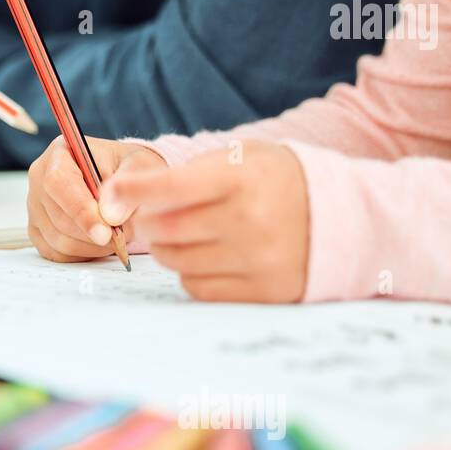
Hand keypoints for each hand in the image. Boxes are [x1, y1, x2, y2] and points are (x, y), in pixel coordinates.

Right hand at [27, 136, 165, 261]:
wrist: (122, 182)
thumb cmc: (127, 169)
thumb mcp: (138, 165)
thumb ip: (126, 187)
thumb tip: (110, 215)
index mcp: (60, 153)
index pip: (58, 183)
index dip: (80, 211)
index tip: (105, 233)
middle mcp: (39, 177)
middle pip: (58, 216)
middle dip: (93, 233)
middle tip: (124, 235)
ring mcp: (35, 205)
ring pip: (58, 239)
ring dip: (92, 246)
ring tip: (116, 236)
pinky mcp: (37, 229)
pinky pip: (56, 252)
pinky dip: (82, 254)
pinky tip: (99, 243)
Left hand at [98, 140, 309, 302]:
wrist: (343, 216)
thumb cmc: (276, 180)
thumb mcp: (240, 157)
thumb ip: (181, 173)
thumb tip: (116, 198)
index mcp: (242, 177)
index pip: (168, 186)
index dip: (130, 191)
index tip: (107, 195)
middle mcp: (249, 220)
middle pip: (163, 229)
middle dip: (149, 220)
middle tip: (158, 213)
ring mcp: (257, 260)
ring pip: (174, 260)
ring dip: (168, 247)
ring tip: (189, 232)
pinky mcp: (262, 292)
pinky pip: (196, 287)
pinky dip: (191, 272)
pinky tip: (209, 255)